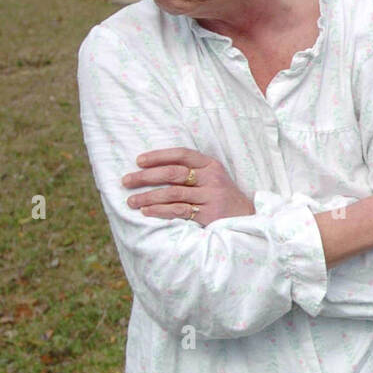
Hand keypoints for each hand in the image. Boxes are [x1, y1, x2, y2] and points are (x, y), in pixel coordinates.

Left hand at [122, 148, 253, 226]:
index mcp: (210, 165)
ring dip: (148, 197)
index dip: (158, 156)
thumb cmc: (222, 197)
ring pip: (173, 193)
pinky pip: (178, 211)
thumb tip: (154, 169)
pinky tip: (147, 211)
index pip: (181, 154)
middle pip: (173, 173)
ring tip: (131, 201)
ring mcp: (211, 196)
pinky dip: (160, 211)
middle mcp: (211, 178)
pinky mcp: (209, 214)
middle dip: (145, 176)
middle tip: (126, 181)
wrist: (246, 218)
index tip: (139, 161)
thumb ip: (192, 171)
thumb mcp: (213, 177)